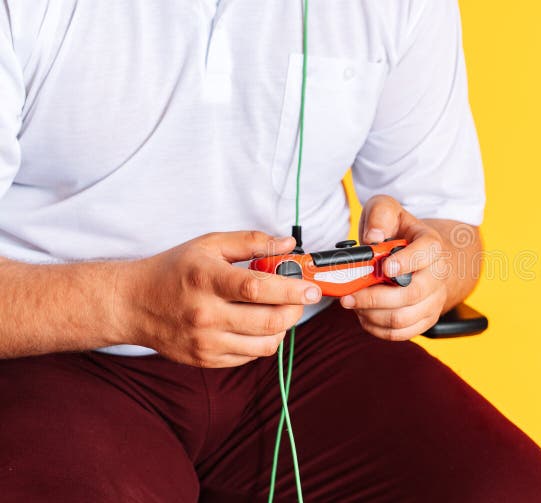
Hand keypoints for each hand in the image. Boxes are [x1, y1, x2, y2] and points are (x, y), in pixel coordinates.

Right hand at [119, 231, 321, 367]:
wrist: (133, 303)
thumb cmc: (173, 270)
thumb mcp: (209, 245)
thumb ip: (251, 242)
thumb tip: (288, 244)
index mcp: (206, 280)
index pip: (257, 288)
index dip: (290, 289)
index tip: (311, 289)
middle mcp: (205, 314)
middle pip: (268, 320)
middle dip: (295, 310)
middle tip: (300, 298)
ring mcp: (205, 342)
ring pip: (265, 344)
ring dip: (283, 327)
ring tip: (279, 311)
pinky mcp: (205, 360)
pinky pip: (250, 356)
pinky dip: (264, 341)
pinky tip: (258, 324)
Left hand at [340, 195, 445, 340]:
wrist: (421, 254)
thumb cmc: (399, 231)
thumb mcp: (388, 210)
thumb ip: (380, 216)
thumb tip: (372, 237)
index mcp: (431, 245)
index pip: (426, 253)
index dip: (405, 262)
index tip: (384, 267)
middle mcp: (437, 275)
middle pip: (411, 294)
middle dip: (374, 297)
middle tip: (348, 296)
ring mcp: (433, 300)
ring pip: (403, 318)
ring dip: (371, 315)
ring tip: (353, 304)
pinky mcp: (425, 319)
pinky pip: (401, 333)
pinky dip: (377, 328)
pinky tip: (364, 315)